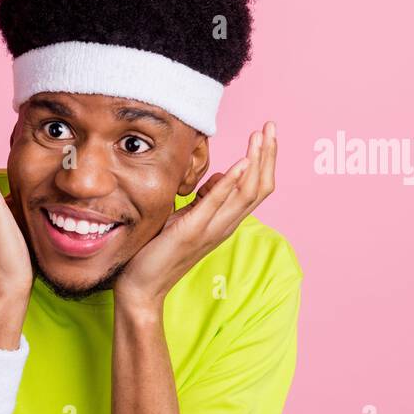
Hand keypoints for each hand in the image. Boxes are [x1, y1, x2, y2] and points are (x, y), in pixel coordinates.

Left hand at [116, 121, 276, 307]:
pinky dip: (232, 182)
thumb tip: (221, 176)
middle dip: (268, 155)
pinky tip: (241, 163)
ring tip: (261, 136)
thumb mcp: (187, 217)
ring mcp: (211, 230)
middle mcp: (224, 226)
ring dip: (257, 161)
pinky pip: (217, 204)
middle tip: (271, 126)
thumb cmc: (159, 252)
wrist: (142, 287)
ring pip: (247, 193)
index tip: (266, 134)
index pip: (256, 188)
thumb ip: (206, 200)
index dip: (265, 160)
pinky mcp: (192, 231)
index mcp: (224, 222)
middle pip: (259, 187)